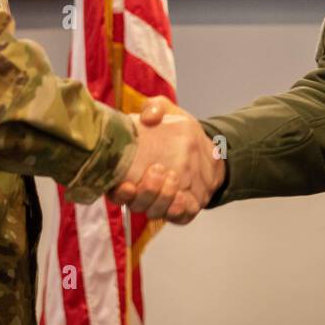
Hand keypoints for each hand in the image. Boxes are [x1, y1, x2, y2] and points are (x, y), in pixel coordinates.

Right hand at [113, 98, 223, 224]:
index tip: (127, 184)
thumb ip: (155, 107)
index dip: (119, 192)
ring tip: (173, 179)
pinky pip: (177, 217)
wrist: (209, 150)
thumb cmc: (179, 132)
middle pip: (135, 204)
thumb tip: (148, 116)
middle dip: (146, 192)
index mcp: (130, 172)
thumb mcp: (169, 113)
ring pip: (155, 212)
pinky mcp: (181, 211)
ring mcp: (162, 204)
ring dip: (162, 199)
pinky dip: (178, 210)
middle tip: (158, 170)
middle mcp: (142, 192)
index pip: (116, 190)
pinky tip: (183, 197)